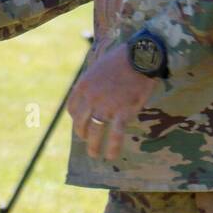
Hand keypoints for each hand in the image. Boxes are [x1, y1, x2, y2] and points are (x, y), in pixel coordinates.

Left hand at [67, 41, 158, 161]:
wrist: (140, 57)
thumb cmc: (121, 59)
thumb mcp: (98, 68)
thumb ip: (92, 83)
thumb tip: (90, 95)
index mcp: (83, 86)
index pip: (72, 109)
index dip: (76, 119)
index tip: (81, 124)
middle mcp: (91, 98)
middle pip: (80, 123)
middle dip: (82, 135)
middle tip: (87, 141)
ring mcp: (106, 106)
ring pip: (95, 132)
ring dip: (93, 146)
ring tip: (95, 155)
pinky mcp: (122, 112)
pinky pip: (114, 135)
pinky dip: (112, 147)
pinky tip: (111, 155)